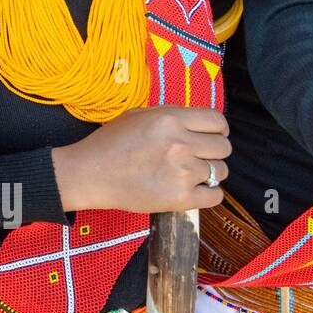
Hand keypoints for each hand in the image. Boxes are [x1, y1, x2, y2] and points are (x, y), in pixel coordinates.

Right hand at [52, 106, 230, 213]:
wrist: (88, 174)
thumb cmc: (109, 143)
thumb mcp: (137, 116)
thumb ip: (170, 115)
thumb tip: (198, 122)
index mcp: (170, 119)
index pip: (217, 121)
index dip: (218, 130)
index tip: (210, 137)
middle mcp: (180, 143)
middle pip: (224, 147)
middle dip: (213, 152)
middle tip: (197, 157)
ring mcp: (181, 172)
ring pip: (221, 171)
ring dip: (209, 173)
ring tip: (189, 174)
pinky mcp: (180, 198)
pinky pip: (215, 196)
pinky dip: (208, 194)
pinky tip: (193, 190)